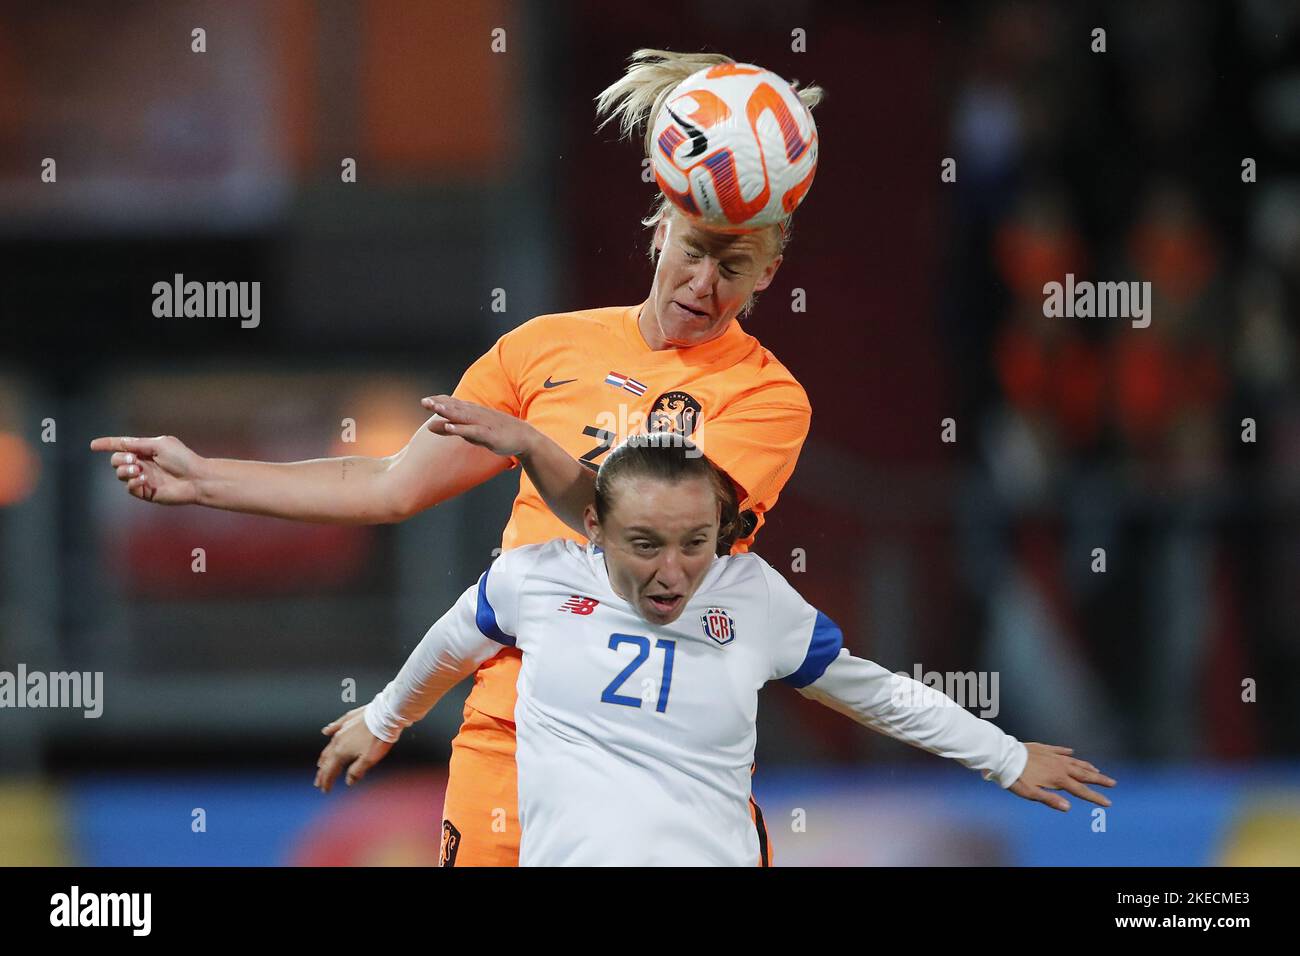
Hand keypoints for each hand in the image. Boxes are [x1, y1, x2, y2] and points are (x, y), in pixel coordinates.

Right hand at [88, 435, 204, 504]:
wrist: (196, 478)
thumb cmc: (183, 459)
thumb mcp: (159, 444)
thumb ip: (138, 444)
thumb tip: (121, 443)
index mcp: (145, 450)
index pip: (122, 446)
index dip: (107, 444)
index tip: (93, 445)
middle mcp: (142, 464)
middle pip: (116, 460)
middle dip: (120, 459)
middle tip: (134, 460)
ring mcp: (144, 478)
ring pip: (120, 474)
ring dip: (125, 471)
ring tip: (139, 470)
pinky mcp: (147, 492)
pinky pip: (129, 488)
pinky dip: (133, 483)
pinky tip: (143, 480)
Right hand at [315, 706, 393, 793]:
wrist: (385, 716)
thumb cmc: (378, 739)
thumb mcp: (369, 760)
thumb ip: (356, 771)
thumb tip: (348, 781)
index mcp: (341, 752)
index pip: (330, 770)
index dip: (327, 782)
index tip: (325, 790)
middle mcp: (338, 740)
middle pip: (327, 760)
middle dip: (323, 772)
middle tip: (318, 782)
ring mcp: (342, 728)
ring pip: (329, 745)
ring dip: (324, 756)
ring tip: (320, 764)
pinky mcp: (348, 719)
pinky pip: (336, 726)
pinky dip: (330, 730)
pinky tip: (326, 731)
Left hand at [421, 394, 536, 458]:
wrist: (524, 437)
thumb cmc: (495, 432)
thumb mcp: (469, 431)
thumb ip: (450, 428)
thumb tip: (429, 426)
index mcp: (472, 411)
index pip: (453, 403)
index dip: (439, 401)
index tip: (425, 401)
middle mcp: (477, 414)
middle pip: (456, 408)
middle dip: (440, 404)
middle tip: (424, 402)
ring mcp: (484, 423)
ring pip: (464, 416)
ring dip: (449, 412)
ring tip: (435, 409)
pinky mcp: (490, 434)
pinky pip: (474, 431)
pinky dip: (462, 428)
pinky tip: (451, 427)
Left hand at [1007, 742, 1115, 811]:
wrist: (1004, 755)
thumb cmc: (1016, 778)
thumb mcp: (1031, 793)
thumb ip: (1050, 800)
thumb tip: (1068, 808)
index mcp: (1058, 779)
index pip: (1081, 790)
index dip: (1095, 797)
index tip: (1108, 803)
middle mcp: (1059, 765)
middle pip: (1083, 773)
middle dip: (1099, 779)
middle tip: (1113, 782)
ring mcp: (1052, 755)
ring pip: (1074, 761)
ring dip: (1087, 766)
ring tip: (1096, 770)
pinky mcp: (1044, 748)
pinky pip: (1060, 750)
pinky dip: (1068, 752)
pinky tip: (1072, 752)